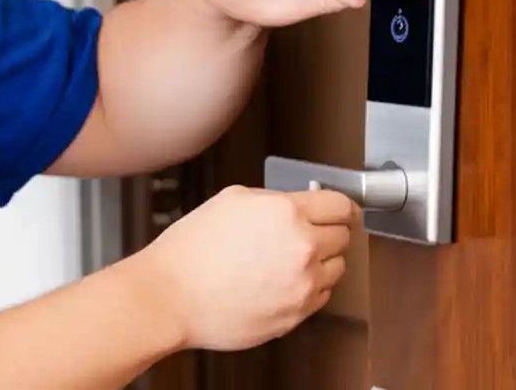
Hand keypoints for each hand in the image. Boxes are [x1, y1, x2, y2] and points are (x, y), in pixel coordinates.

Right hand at [131, 185, 360, 351]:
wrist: (171, 296)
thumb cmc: (191, 251)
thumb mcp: (231, 200)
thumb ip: (274, 201)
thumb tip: (297, 204)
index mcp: (286, 213)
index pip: (341, 205)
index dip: (342, 206)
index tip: (341, 211)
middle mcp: (302, 248)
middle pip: (344, 236)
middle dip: (328, 232)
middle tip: (307, 233)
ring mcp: (302, 284)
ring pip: (338, 268)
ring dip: (321, 262)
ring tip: (287, 261)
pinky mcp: (296, 314)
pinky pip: (321, 296)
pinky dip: (309, 288)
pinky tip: (280, 282)